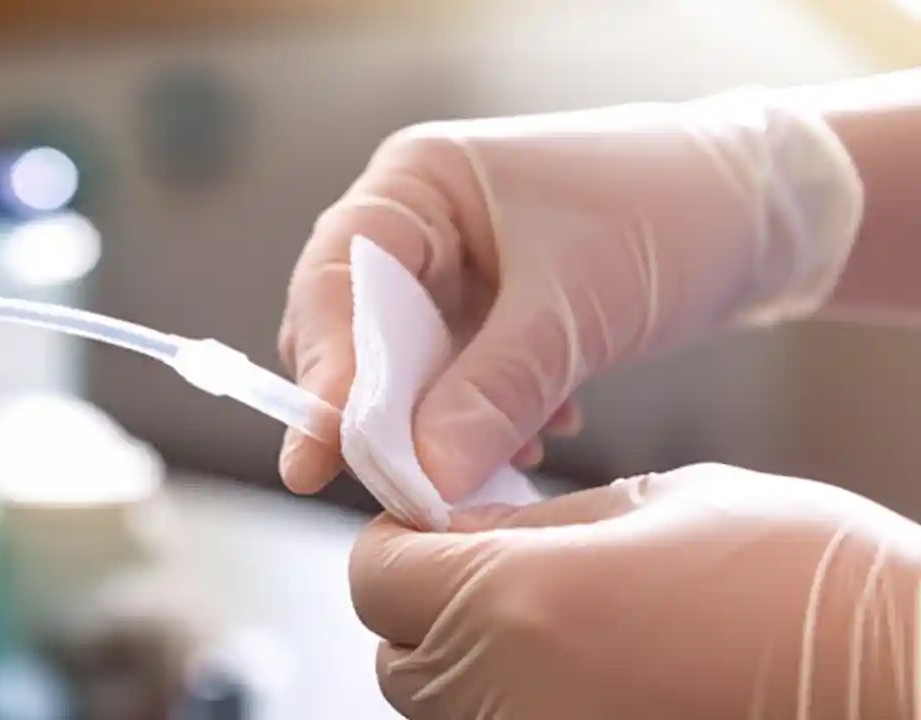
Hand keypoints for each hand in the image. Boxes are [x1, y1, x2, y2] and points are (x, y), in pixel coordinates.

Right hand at [278, 94, 860, 498]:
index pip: (337, 278)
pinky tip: (542, 430)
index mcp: (420, 182)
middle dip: (375, 408)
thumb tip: (420, 479)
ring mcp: (455, 265)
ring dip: (438, 423)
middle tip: (388, 483)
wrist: (766, 210)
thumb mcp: (574, 309)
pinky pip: (458, 376)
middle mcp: (422, 219)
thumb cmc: (672, 216)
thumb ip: (490, 394)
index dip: (325, 369)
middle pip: (354, 326)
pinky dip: (485, 416)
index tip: (320, 454)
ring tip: (481, 467)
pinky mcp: (492, 307)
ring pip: (408, 363)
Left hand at [350, 463, 920, 718]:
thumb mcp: (656, 504)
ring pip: (440, 707)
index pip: (373, 576)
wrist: (904, 683)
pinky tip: (583, 665)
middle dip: (424, 603)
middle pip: (396, 653)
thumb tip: (466, 526)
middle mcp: (504, 699)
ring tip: (550, 617)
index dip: (399, 537)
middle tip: (494, 562)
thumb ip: (537, 522)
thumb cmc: (800, 578)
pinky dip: (512, 698)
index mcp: (515, 605)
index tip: (439, 516)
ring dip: (464, 657)